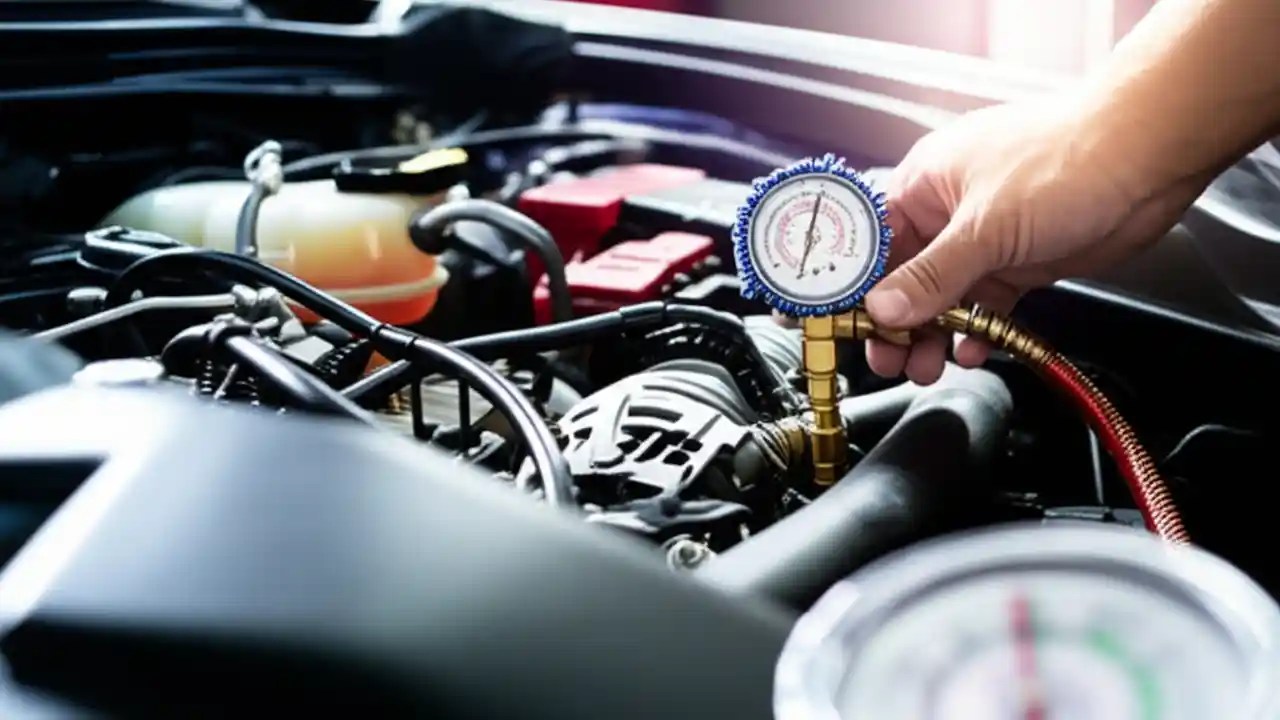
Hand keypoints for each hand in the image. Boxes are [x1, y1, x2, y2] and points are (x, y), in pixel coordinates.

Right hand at [863, 100, 1212, 383]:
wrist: (1148, 159)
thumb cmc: (1069, 159)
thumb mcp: (987, 226)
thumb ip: (932, 275)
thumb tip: (884, 307)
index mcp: (924, 183)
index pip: (869, 241)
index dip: (852, 283)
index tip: (840, 321)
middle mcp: (948, 211)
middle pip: (902, 277)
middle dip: (893, 321)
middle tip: (888, 357)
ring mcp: (984, 238)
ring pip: (942, 297)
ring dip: (932, 333)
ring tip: (926, 364)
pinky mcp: (1018, 261)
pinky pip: (982, 305)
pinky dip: (975, 330)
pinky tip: (973, 349)